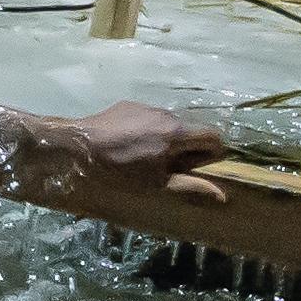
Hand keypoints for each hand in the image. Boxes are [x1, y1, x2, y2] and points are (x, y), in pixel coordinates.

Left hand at [63, 98, 231, 185]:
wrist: (78, 146)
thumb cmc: (120, 170)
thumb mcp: (156, 184)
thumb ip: (190, 186)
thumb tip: (222, 195)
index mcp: (177, 133)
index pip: (214, 135)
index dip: (211, 153)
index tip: (195, 167)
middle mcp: (167, 114)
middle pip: (191, 130)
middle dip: (187, 148)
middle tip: (167, 167)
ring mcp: (147, 107)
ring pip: (169, 124)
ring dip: (167, 139)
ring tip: (144, 157)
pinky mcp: (130, 105)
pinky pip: (150, 118)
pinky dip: (148, 130)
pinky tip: (128, 144)